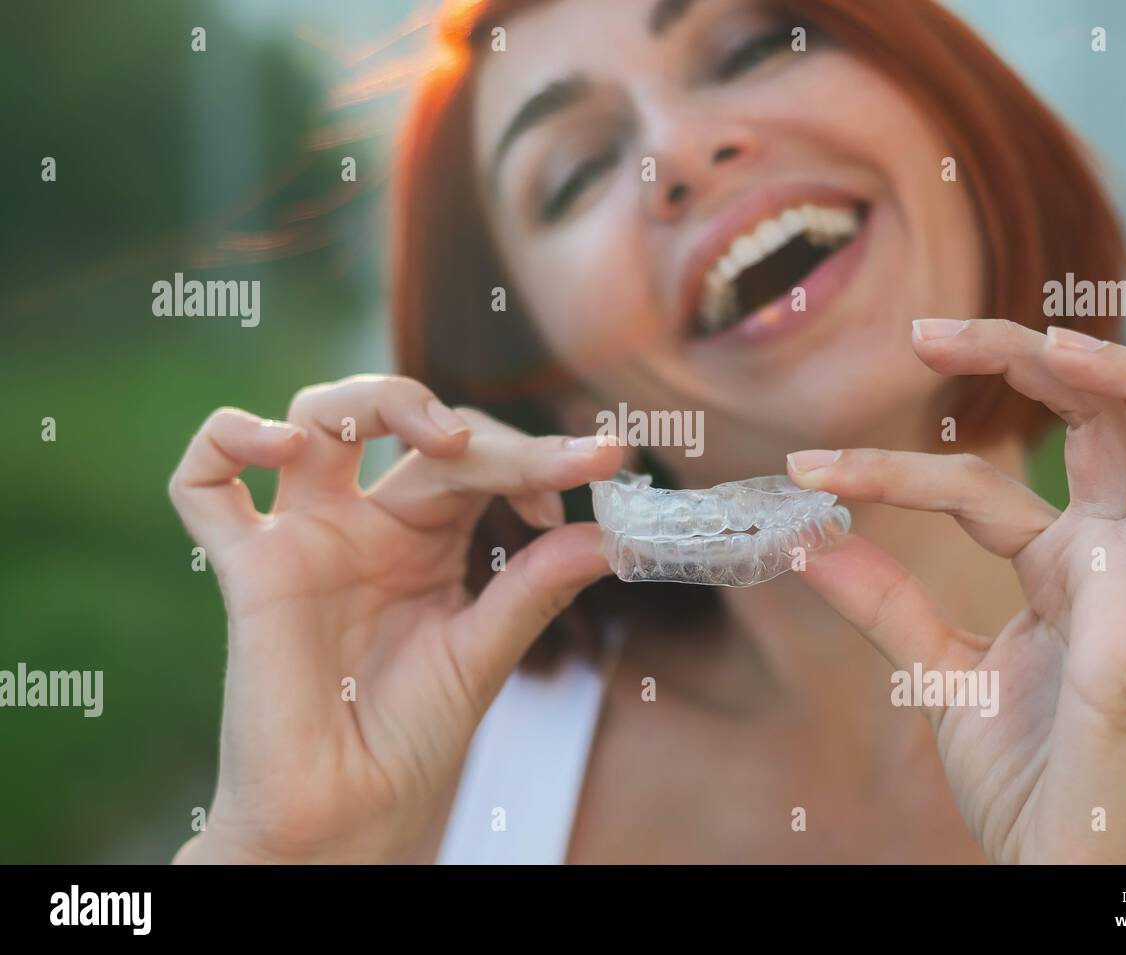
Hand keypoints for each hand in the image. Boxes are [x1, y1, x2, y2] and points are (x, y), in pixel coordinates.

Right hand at [168, 375, 620, 861]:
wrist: (349, 821)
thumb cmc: (411, 746)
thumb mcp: (484, 654)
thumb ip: (536, 588)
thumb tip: (610, 534)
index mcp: (426, 541)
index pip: (473, 461)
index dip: (532, 456)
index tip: (598, 470)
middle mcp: (365, 526)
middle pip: (408, 426)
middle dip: (482, 434)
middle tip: (545, 465)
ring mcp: (304, 539)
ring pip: (315, 419)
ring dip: (373, 400)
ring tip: (442, 438)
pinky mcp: (248, 570)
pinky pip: (203, 482)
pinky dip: (226, 440)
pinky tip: (278, 446)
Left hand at [787, 319, 1125, 863]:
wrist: (1060, 868)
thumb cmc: (1025, 777)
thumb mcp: (937, 674)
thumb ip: (885, 603)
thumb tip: (806, 536)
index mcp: (1062, 566)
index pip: (980, 484)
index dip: (892, 467)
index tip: (806, 466)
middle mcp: (1112, 564)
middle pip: (1098, 429)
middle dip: (1025, 362)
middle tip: (926, 334)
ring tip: (1057, 344)